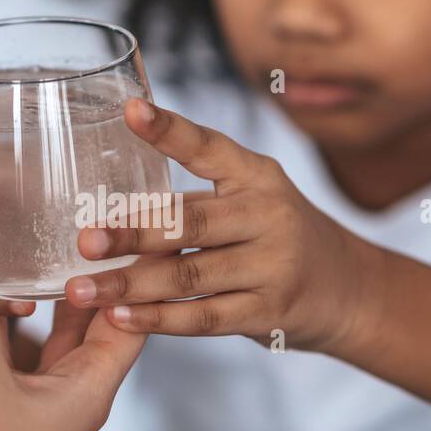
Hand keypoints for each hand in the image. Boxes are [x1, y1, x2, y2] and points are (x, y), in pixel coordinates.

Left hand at [63, 97, 383, 355]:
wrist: (348, 289)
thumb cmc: (277, 236)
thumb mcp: (253, 198)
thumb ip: (197, 197)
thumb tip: (110, 206)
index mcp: (257, 175)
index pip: (209, 147)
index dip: (170, 130)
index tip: (131, 111)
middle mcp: (269, 214)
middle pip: (191, 222)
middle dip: (132, 231)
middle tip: (85, 240)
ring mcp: (273, 266)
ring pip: (189, 274)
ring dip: (130, 283)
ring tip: (82, 289)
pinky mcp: (269, 312)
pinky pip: (204, 317)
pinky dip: (159, 319)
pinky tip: (121, 318)